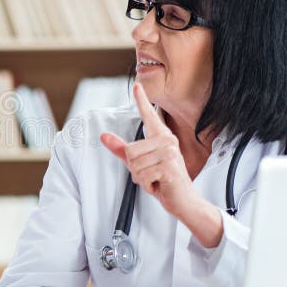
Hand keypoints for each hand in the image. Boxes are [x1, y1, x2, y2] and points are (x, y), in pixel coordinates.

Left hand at [99, 83, 222, 246]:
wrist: (183, 200)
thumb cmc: (164, 180)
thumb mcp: (140, 163)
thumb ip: (121, 149)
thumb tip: (104, 136)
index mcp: (161, 137)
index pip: (149, 116)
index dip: (142, 100)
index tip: (137, 86)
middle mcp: (167, 141)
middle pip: (130, 150)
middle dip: (134, 168)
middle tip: (151, 173)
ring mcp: (169, 152)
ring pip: (134, 163)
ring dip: (140, 177)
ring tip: (155, 178)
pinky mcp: (169, 166)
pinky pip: (142, 174)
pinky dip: (146, 184)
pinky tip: (159, 184)